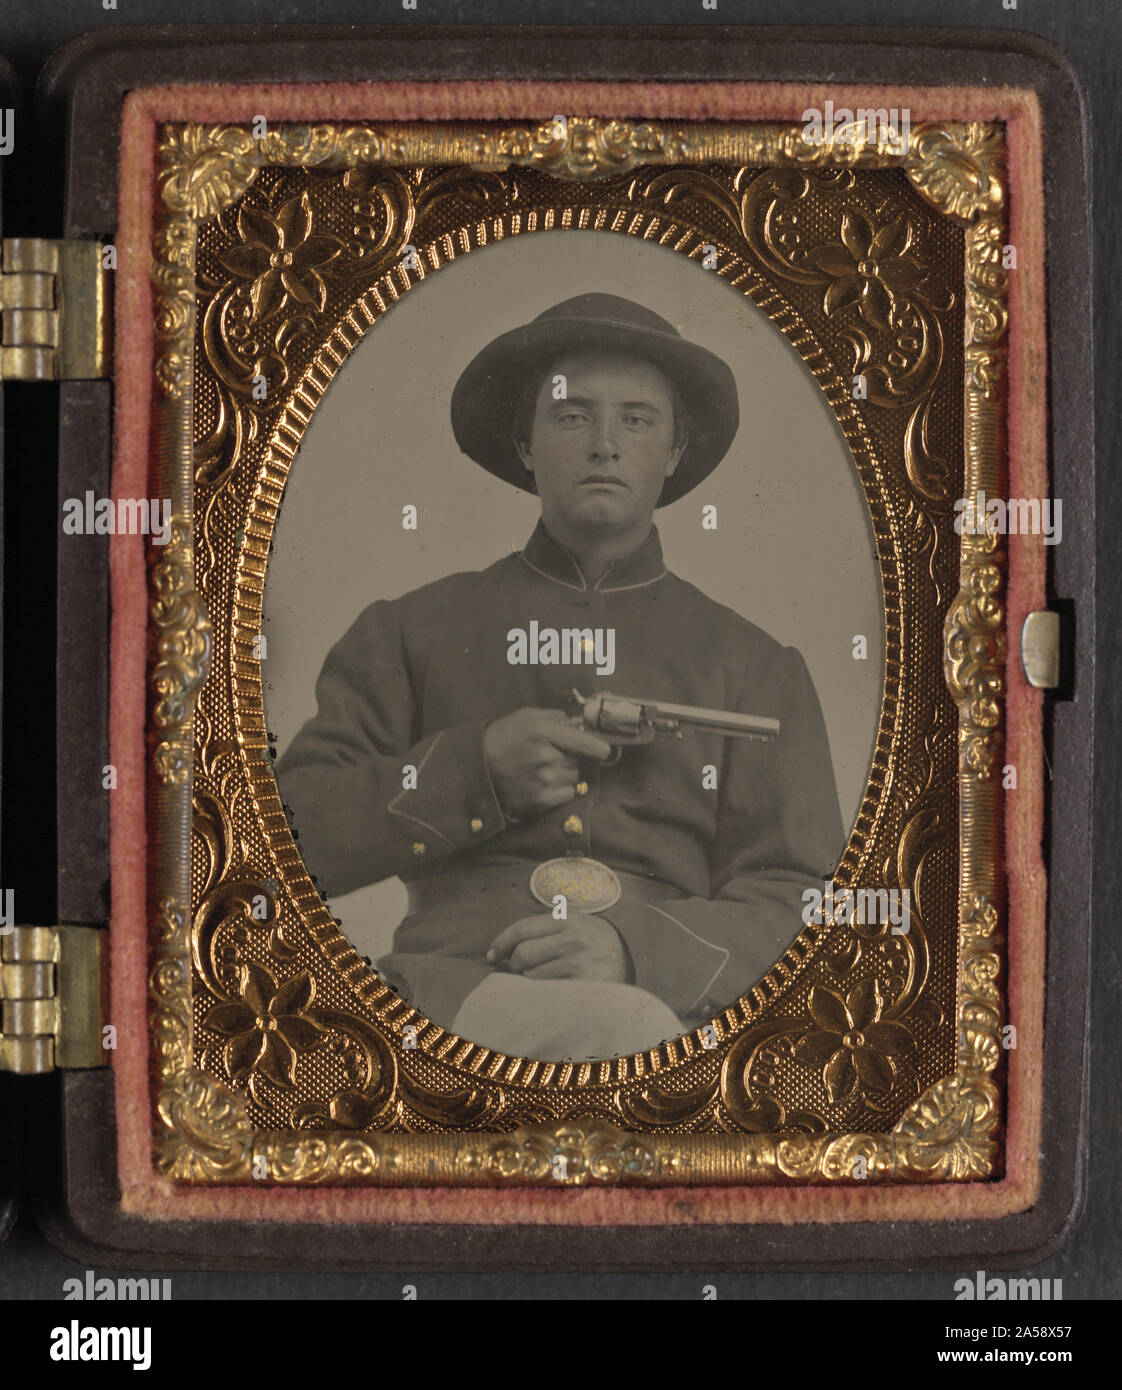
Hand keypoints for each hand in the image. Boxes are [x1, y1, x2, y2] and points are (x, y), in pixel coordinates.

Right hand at [483, 708, 611, 818]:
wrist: (479, 766)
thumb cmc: (505, 737)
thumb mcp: (528, 716)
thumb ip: (556, 717)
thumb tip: (580, 725)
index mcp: (544, 733)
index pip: (584, 743)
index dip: (599, 747)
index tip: (605, 750)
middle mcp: (546, 758)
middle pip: (579, 760)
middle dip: (571, 756)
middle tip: (550, 754)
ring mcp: (543, 781)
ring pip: (574, 776)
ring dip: (565, 773)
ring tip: (543, 768)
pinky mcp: (540, 801)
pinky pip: (567, 794)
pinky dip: (561, 789)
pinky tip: (543, 782)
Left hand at [486, 912, 630, 982]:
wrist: (634, 982)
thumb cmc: (600, 955)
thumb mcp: (582, 929)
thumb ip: (551, 929)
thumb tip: (505, 948)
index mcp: (571, 919)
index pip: (523, 928)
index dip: (501, 942)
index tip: (492, 955)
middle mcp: (575, 938)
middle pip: (522, 953)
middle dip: (512, 966)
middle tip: (515, 973)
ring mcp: (579, 963)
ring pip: (530, 975)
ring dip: (525, 983)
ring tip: (536, 985)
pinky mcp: (582, 987)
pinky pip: (544, 992)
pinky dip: (537, 996)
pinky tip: (544, 997)